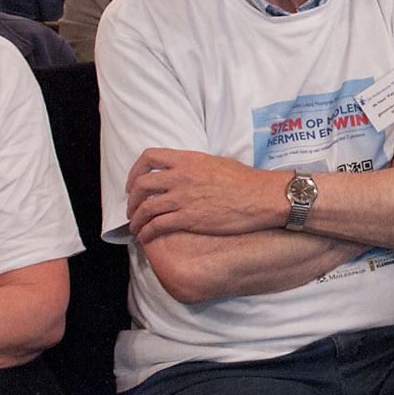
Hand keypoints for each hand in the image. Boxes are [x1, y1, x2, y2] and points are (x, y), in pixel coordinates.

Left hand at [127, 148, 281, 243]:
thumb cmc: (246, 180)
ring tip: (136, 227)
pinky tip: (146, 237)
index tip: (134, 183)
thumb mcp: (218, 162)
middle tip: (132, 209)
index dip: (135, 171)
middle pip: (142, 184)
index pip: (149, 157)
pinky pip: (158, 225)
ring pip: (146, 207)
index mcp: (188, 160)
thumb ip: (197, 165)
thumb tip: (189, 170)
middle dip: (132, 199)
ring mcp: (184, 198)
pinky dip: (147, 233)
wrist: (261, 197)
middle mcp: (181, 176)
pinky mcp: (189, 218)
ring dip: (136, 219)